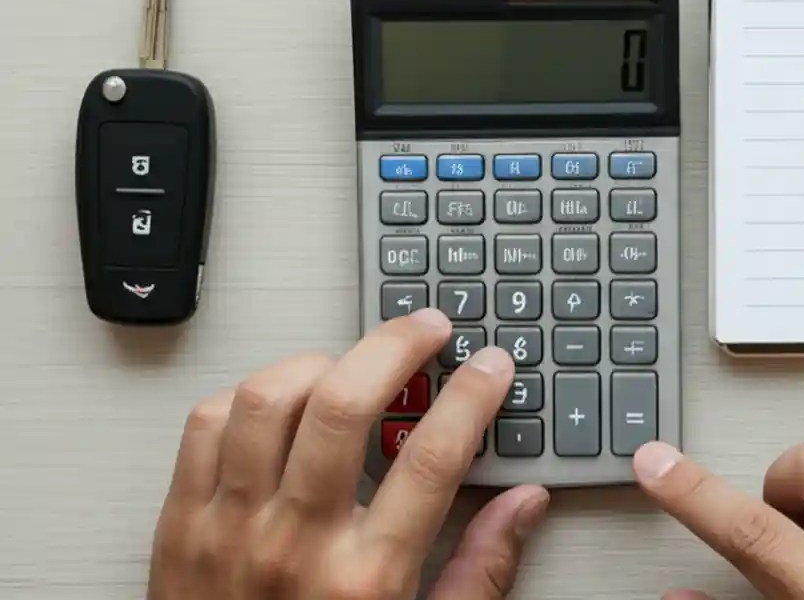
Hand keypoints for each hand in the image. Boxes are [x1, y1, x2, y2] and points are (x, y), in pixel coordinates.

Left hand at [147, 309, 549, 598]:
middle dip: (396, 347)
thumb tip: (523, 505)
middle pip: (345, 406)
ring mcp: (229, 529)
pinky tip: (283, 403)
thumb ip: (479, 571)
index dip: (471, 397)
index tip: (489, 367)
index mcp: (366, 579)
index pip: (432, 458)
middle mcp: (295, 544)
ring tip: (350, 365)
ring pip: (268, 400)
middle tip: (426, 330)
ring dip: (319, 364)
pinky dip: (248, 395)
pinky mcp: (179, 523)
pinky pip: (206, 425)